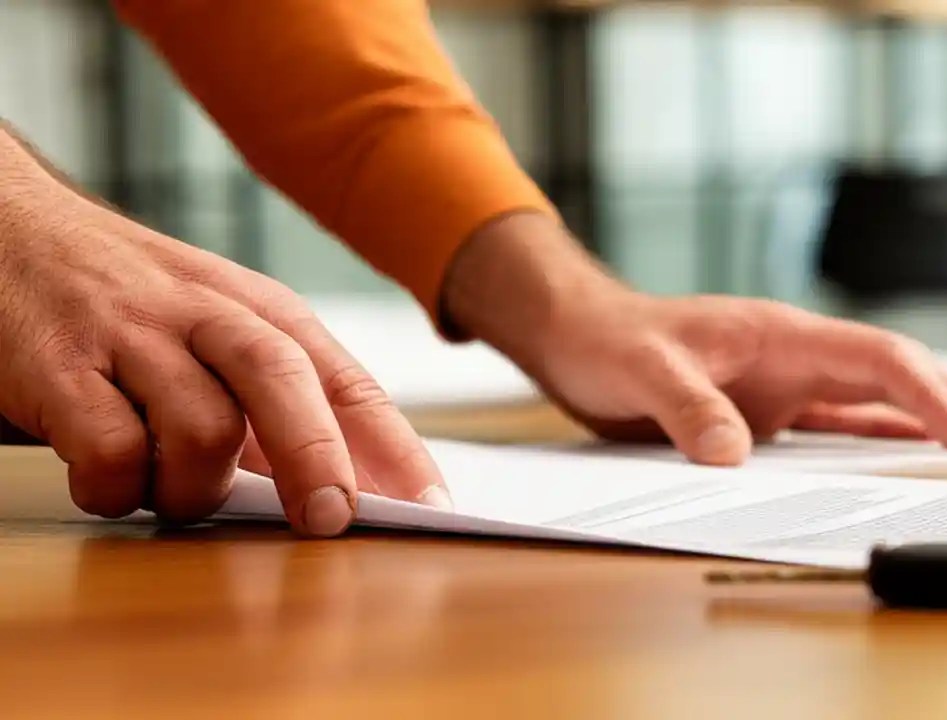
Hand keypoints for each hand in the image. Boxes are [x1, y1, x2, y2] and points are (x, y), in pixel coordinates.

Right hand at [0, 133, 447, 534]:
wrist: (7, 231)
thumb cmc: (131, 308)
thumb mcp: (217, 336)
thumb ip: (275, 406)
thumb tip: (352, 493)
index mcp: (261, 311)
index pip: (348, 381)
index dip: (396, 447)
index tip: (435, 507)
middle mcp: (205, 313)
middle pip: (284, 379)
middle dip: (318, 456)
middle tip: (332, 521)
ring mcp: (131, 334)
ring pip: (200, 426)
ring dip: (196, 485)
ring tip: (171, 486)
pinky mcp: (57, 363)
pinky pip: (111, 449)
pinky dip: (118, 487)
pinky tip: (109, 481)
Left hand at [444, 214, 946, 464]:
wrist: (578, 336)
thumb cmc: (608, 340)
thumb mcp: (642, 373)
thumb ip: (689, 407)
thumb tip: (736, 455)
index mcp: (779, 334)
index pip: (877, 357)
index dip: (928, 395)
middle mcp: (792, 355)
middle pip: (896, 372)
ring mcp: (783, 382)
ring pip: (873, 400)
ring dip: (926, 421)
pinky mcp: (765, 408)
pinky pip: (834, 424)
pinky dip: (876, 438)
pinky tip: (903, 457)